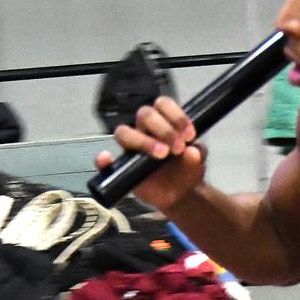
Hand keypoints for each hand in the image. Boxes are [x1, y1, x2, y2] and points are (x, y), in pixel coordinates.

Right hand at [96, 96, 205, 211]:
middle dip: (163, 129)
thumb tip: (193, 152)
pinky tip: (107, 160)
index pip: (163, 105)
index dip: (175, 115)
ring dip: (142, 141)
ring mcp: (131, 149)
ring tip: (161, 155)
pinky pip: (105, 162)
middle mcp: (144, 131)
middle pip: (144, 114)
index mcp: (164, 123)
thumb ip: (197, 157)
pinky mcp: (121, 168)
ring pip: (124, 132)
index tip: (190, 135)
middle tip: (177, 148)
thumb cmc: (185, 172)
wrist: (179, 195)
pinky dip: (103, 160)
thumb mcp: (197, 165)